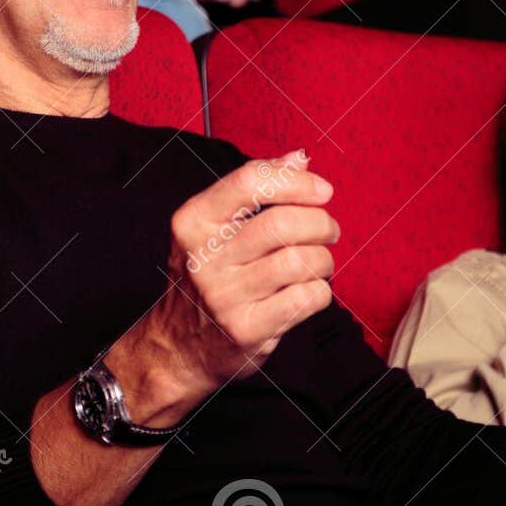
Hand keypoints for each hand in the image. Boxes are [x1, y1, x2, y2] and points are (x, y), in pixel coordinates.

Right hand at [141, 152, 337, 397]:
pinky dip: (320, 290)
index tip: (321, 191)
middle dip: (320, 223)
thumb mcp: (213, 227)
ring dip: (323, 259)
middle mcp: (204, 257)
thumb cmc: (205, 277)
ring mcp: (225, 296)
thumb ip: (255, 190)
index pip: (250, 181)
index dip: (297, 181)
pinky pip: (308, 298)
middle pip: (283, 224)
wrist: (177, 347)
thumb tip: (300, 158)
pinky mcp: (248, 330)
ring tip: (318, 262)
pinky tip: (307, 290)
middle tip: (328, 230)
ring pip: (301, 261)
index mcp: (192, 222)